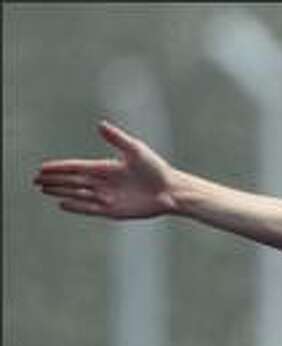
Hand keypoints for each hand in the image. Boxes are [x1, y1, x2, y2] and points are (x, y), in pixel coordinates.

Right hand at [33, 121, 176, 218]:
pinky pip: (90, 209)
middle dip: (54, 181)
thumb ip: (117, 139)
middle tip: (36, 181)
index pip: (77, 168)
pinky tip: (62, 204)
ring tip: (44, 190)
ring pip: (78, 194)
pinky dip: (76, 206)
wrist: (172, 191)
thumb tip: (100, 124)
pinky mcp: (114, 211)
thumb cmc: (156, 169)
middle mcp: (104, 183)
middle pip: (73, 181)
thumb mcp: (136, 150)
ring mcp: (108, 197)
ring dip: (61, 192)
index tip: (43, 167)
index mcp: (106, 167)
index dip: (59, 168)